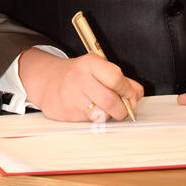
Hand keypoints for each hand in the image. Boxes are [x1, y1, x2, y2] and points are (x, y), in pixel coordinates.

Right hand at [19, 48, 143, 122]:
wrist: (47, 80)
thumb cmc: (78, 75)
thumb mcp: (98, 68)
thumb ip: (121, 81)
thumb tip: (137, 95)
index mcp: (89, 64)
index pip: (115, 78)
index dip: (127, 90)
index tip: (130, 96)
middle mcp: (77, 78)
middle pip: (109, 100)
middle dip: (121, 110)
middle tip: (122, 111)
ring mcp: (68, 96)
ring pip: (99, 115)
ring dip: (106, 116)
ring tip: (103, 109)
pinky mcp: (62, 112)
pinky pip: (86, 122)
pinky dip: (91, 119)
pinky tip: (86, 110)